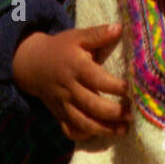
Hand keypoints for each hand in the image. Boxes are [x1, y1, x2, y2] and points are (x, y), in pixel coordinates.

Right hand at [11, 24, 129, 140]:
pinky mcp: (59, 114)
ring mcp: (63, 104)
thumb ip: (98, 35)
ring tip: (123, 130)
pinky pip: (69, 130)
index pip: (97, 79)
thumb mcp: (77, 37)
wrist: (31, 64)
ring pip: (82, 122)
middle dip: (113, 113)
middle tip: (132, 114)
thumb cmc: (61, 49)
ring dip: (103, 129)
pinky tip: (100, 134)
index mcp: (75, 67)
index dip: (116, 87)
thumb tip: (120, 27)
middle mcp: (68, 88)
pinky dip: (83, 136)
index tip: (132, 90)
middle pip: (91, 105)